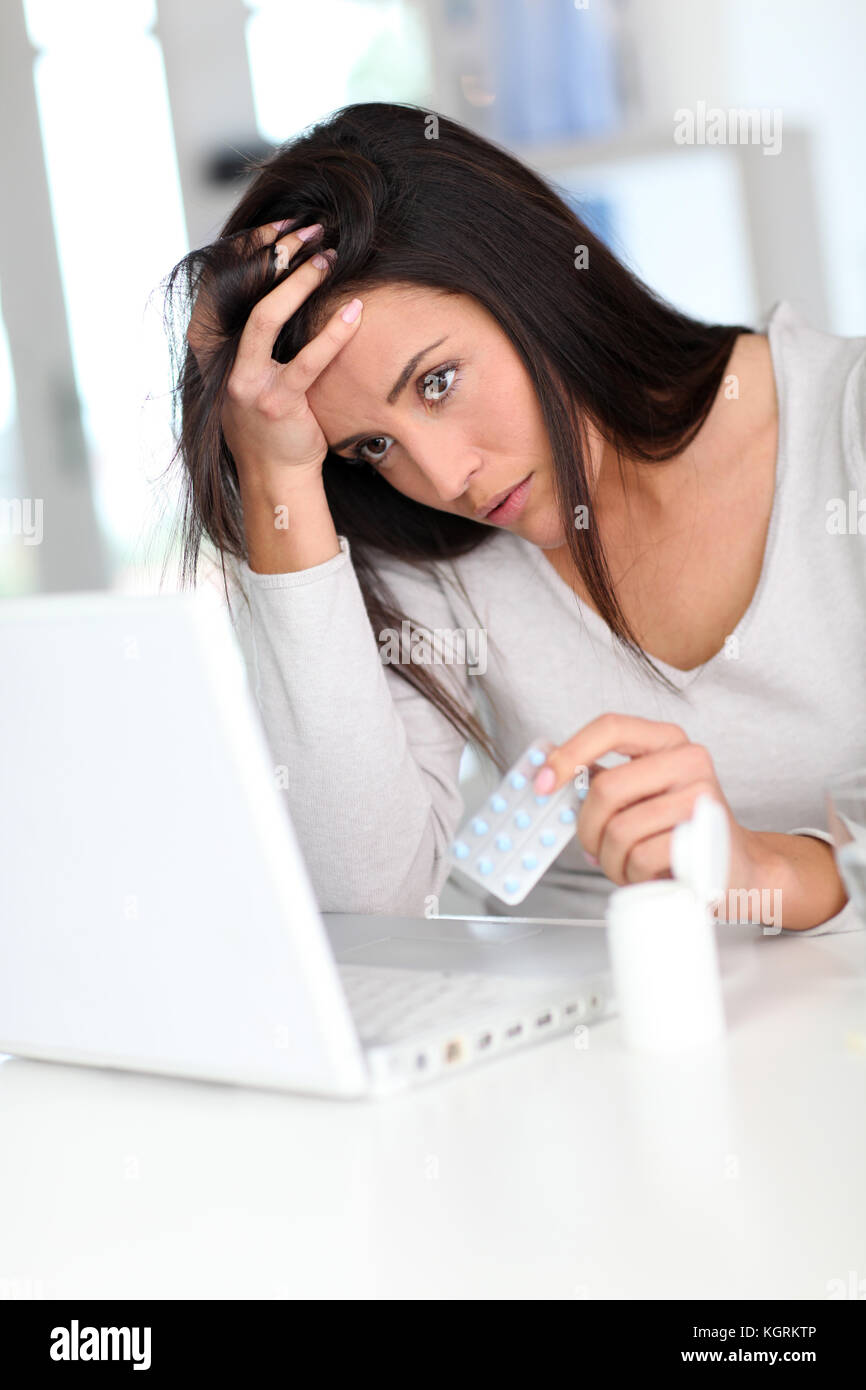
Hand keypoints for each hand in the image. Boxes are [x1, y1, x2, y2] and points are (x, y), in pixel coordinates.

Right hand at [186, 220, 362, 485]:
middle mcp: (221, 363)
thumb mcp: (249, 372)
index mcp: (212, 349)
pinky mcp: (277, 402)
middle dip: (276, 254)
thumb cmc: (270, 420)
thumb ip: (252, 336)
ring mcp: (247, 383)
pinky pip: (308, 359)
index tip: (277, 227)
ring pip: (267, 317)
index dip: (246, 250)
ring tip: (329, 258)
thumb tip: (280, 282)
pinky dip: (334, 332)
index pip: (220, 284)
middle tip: (312, 232)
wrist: (275, 475)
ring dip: (300, 281)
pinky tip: (354, 312)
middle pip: (242, 291)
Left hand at [532, 713, 764, 890]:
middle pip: (606, 788)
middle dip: (587, 828)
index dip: (569, 753)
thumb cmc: (679, 829)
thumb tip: (551, 776)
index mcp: (667, 739)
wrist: (736, 866)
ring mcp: (701, 794)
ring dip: (610, 859)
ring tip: (626, 863)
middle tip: (592, 846)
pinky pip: (642, 857)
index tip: (543, 781)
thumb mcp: (643, 794)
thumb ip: (606, 780)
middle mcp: (688, 757)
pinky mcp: (706, 833)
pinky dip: (633, 874)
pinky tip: (646, 873)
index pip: (609, 727)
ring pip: (620, 829)